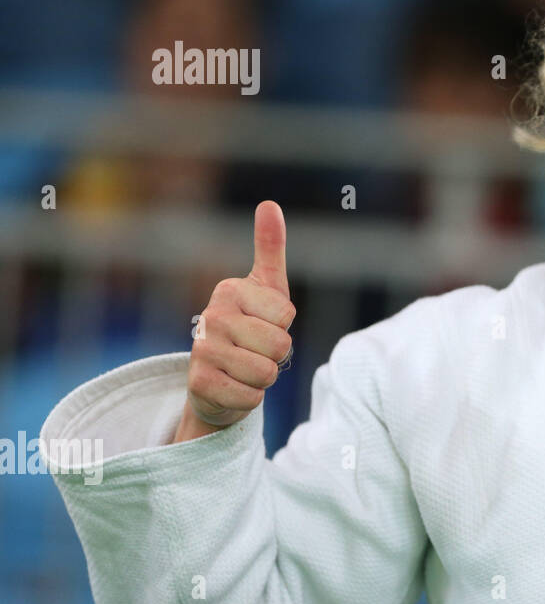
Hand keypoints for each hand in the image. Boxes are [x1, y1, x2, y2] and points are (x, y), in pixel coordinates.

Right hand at [183, 201, 295, 430]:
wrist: (217, 379)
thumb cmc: (251, 327)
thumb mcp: (267, 288)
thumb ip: (270, 247)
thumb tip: (269, 204)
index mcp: (229, 290)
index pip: (286, 315)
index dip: (283, 326)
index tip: (263, 324)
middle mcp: (210, 316)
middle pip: (279, 346)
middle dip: (276, 356)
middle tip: (255, 351)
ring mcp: (200, 350)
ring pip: (266, 373)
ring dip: (264, 378)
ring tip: (245, 369)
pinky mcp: (198, 385)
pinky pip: (251, 397)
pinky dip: (250, 398)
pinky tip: (233, 388)